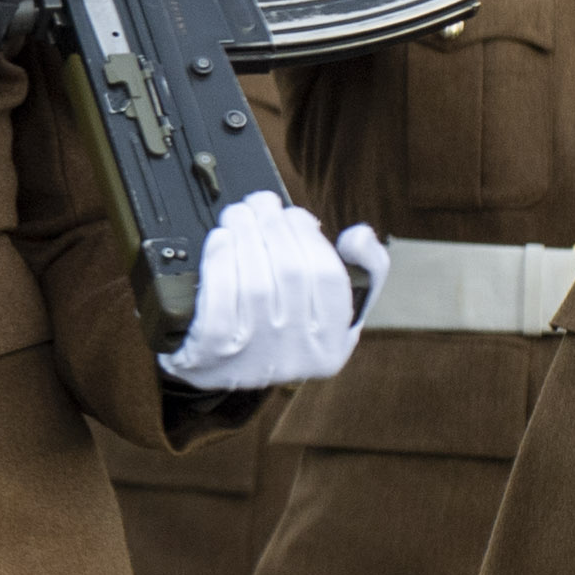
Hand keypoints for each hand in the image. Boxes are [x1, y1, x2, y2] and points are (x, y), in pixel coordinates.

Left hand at [161, 190, 384, 390]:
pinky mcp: (213, 353)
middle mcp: (298, 354)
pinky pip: (219, 302)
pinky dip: (220, 263)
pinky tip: (220, 240)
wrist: (220, 372)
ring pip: (256, 284)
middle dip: (273, 225)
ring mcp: (254, 356)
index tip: (293, 214)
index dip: (311, 237)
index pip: (331, 278)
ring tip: (238, 214)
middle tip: (258, 202)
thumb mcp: (331, 313)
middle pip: (291, 273)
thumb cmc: (280, 332)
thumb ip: (362, 271)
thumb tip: (360, 234)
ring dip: (246, 236)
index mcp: (332, 344)